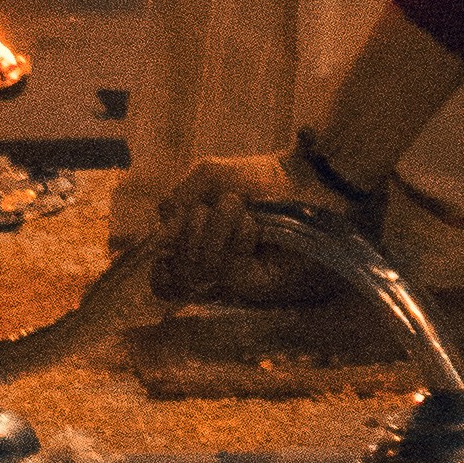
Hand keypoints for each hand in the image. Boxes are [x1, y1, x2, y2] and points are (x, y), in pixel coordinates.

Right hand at [147, 145, 328, 306]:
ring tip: (242, 211)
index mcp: (198, 250)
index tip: (163, 252)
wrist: (304, 179)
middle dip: (189, 231)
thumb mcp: (208, 176)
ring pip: (200, 267)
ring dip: (218, 226)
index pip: (165, 282)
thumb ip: (178, 199)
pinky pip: (228, 268)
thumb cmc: (259, 179)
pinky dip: (237, 236)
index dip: (159, 270)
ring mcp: (236, 283)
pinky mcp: (258, 286)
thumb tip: (161, 230)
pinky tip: (254, 226)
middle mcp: (214, 273)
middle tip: (213, 210)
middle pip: (173, 276)